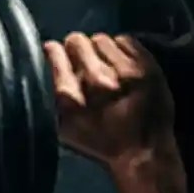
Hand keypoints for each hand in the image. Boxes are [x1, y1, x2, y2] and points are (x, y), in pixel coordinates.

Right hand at [44, 33, 174, 166]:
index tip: (56, 54)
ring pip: (101, 39)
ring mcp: (124, 71)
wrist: (144, 153)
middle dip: (77, 50)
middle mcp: (96, 80)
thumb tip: (47, 53)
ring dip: (99, 50)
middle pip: (76, 41)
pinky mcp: (146, 67)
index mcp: (70, 96)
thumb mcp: (64, 127)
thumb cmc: (99, 143)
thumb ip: (52, 93)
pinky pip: (125, 40)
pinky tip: (122, 65)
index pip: (54, 53)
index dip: (54, 52)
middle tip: (84, 63)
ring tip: (105, 66)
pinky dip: (120, 49)